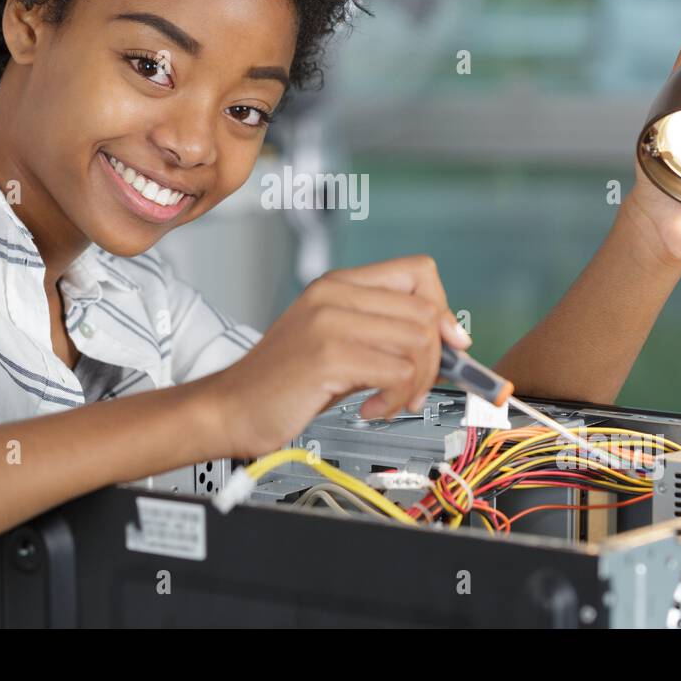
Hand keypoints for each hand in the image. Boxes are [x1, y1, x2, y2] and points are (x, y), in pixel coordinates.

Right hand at [207, 255, 469, 457]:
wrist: (230, 408)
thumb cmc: (284, 383)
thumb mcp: (339, 345)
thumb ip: (385, 335)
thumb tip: (449, 345)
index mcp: (338, 284)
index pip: (419, 272)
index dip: (444, 310)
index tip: (450, 345)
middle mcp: (334, 293)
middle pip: (426, 310)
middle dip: (436, 360)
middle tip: (414, 389)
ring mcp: (330, 320)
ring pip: (418, 341)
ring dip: (416, 384)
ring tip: (391, 401)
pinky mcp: (328, 354)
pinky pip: (397, 372)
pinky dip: (396, 399)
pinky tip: (372, 409)